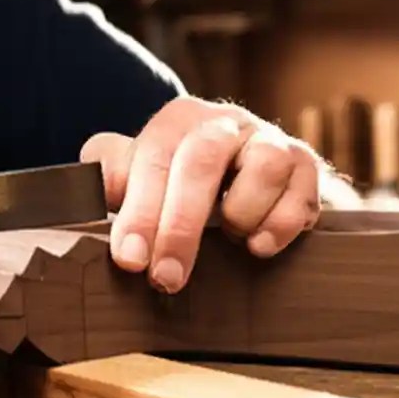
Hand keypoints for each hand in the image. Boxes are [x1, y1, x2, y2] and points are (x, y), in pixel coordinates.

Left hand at [81, 96, 339, 293]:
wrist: (252, 176)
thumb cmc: (185, 179)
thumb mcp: (144, 170)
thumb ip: (112, 171)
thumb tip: (92, 185)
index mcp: (179, 119)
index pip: (154, 159)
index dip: (140, 212)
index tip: (130, 260)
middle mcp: (225, 122)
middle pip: (201, 162)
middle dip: (181, 227)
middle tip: (166, 279)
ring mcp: (269, 139)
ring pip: (263, 165)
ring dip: (241, 213)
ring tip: (231, 239)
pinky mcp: (305, 165)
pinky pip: (301, 190)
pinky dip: (280, 223)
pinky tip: (259, 245)